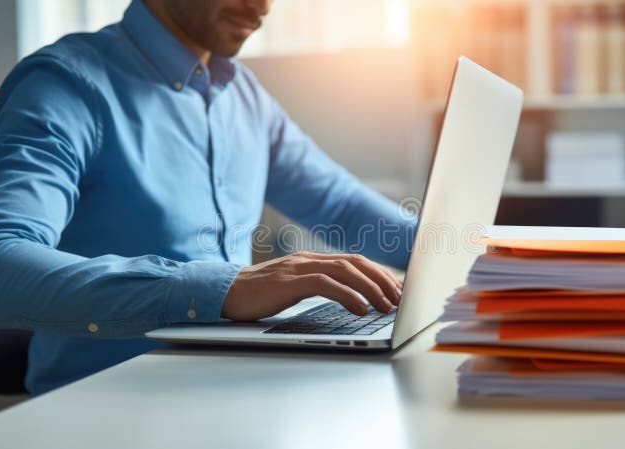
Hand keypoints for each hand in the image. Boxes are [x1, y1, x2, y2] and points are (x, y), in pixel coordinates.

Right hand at [221, 252, 402, 320]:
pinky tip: (360, 308)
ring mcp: (298, 268)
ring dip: (371, 288)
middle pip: (355, 263)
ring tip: (387, 306)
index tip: (397, 289)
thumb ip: (317, 288)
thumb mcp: (293, 289)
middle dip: (382, 279)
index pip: (354, 262)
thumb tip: (349, 300)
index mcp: (311, 261)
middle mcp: (308, 260)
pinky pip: (325, 284)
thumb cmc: (258, 296)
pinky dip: (347, 295)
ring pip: (345, 271)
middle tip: (400, 298)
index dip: (379, 274)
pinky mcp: (289, 282)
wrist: (224, 292)